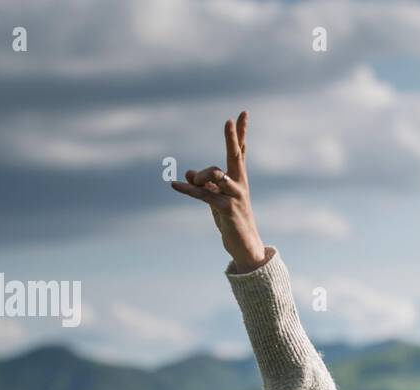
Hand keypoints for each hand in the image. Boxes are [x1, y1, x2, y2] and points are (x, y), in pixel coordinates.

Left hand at [171, 110, 267, 270]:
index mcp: (237, 179)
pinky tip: (175, 184)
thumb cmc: (231, 219)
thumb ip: (203, 184)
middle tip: (229, 121)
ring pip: (216, 174)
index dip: (240, 133)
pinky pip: (204, 195)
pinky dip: (188, 189)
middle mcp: (239, 184)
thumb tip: (187, 173)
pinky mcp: (227, 210)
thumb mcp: (214, 199)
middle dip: (232, 138)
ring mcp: (235, 196)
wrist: (245, 246)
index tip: (242, 113)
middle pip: (236, 156)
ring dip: (201, 176)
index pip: (240, 151)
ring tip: (192, 181)